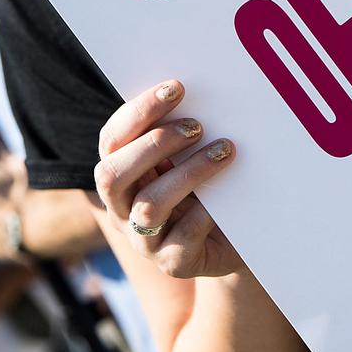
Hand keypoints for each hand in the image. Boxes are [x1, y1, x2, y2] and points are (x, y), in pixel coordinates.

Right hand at [94, 80, 241, 277]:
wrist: (240, 241)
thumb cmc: (213, 191)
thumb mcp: (192, 160)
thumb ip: (183, 135)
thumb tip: (193, 93)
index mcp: (121, 178)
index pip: (112, 141)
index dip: (138, 112)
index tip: (176, 88)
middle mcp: (122, 211)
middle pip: (112, 174)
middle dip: (154, 144)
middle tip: (197, 126)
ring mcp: (145, 241)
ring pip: (149, 206)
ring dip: (188, 172)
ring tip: (225, 151)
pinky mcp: (173, 264)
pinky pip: (182, 237)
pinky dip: (205, 213)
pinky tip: (227, 199)